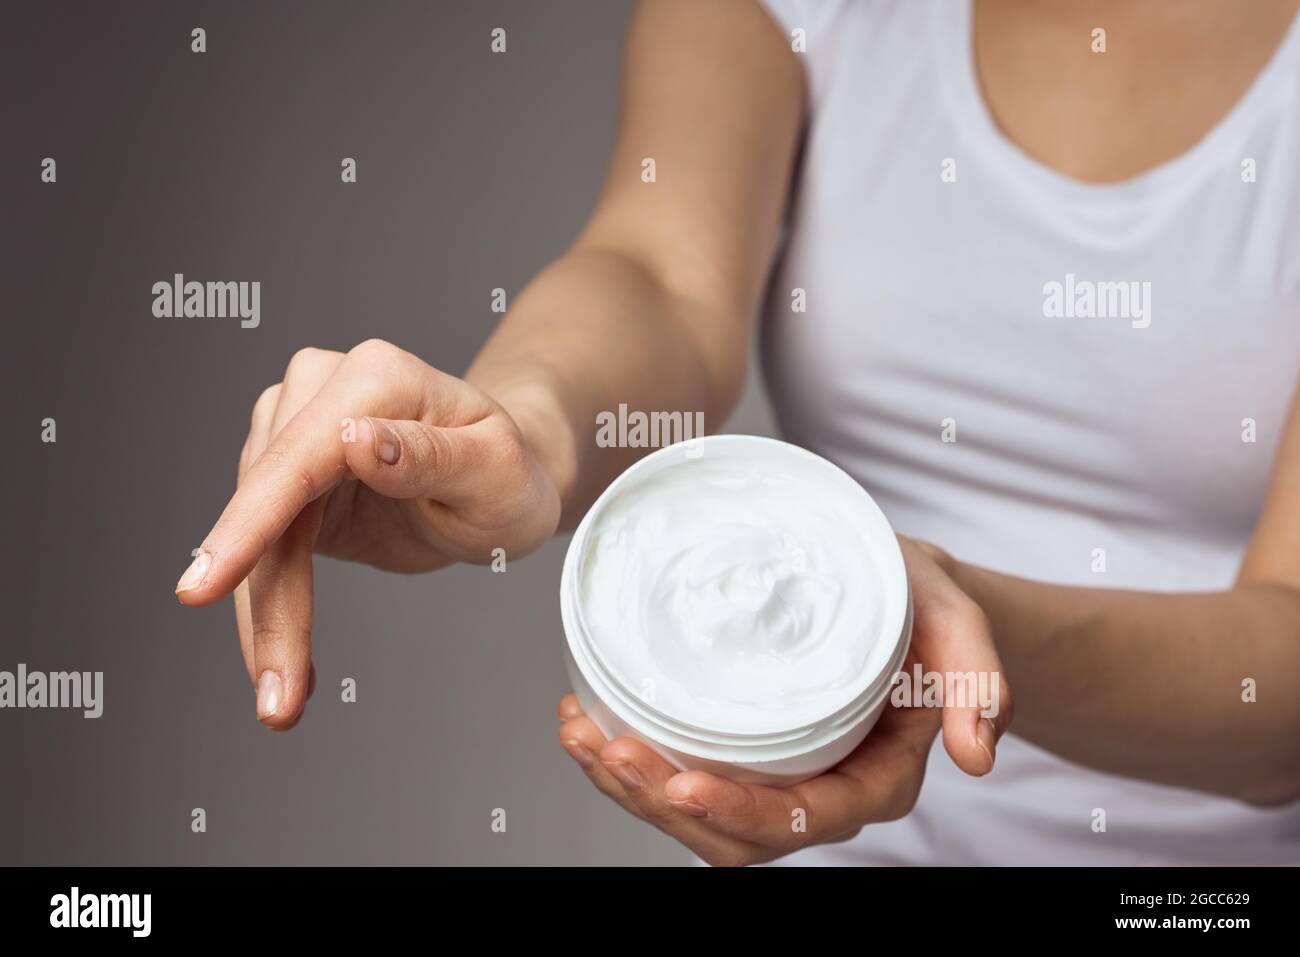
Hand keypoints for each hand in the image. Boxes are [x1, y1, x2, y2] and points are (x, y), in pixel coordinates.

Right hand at [175, 339, 561, 728]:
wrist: (502, 483)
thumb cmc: (512, 473)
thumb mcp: (496, 472)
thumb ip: (428, 455)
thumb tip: (354, 440)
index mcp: (374, 378)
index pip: (298, 456)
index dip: (248, 525)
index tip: (201, 587)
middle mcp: (320, 391)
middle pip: (269, 509)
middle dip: (265, 607)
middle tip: (277, 698)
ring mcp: (294, 432)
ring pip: (256, 541)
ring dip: (263, 623)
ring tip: (281, 699)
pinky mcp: (286, 481)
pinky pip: (264, 554)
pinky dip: (272, 613)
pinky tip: (286, 665)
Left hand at [556, 535, 1011, 865]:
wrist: (901, 594)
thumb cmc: (923, 608)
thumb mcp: (957, 622)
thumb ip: (976, 678)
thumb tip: (977, 754)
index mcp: (875, 776)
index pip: (807, 817)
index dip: (741, 810)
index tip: (683, 783)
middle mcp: (821, 790)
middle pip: (735, 832)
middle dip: (660, 802)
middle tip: (606, 748)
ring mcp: (776, 776)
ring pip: (696, 815)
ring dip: (630, 788)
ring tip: (581, 734)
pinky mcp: (741, 752)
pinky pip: (681, 776)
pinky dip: (628, 758)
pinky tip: (587, 722)